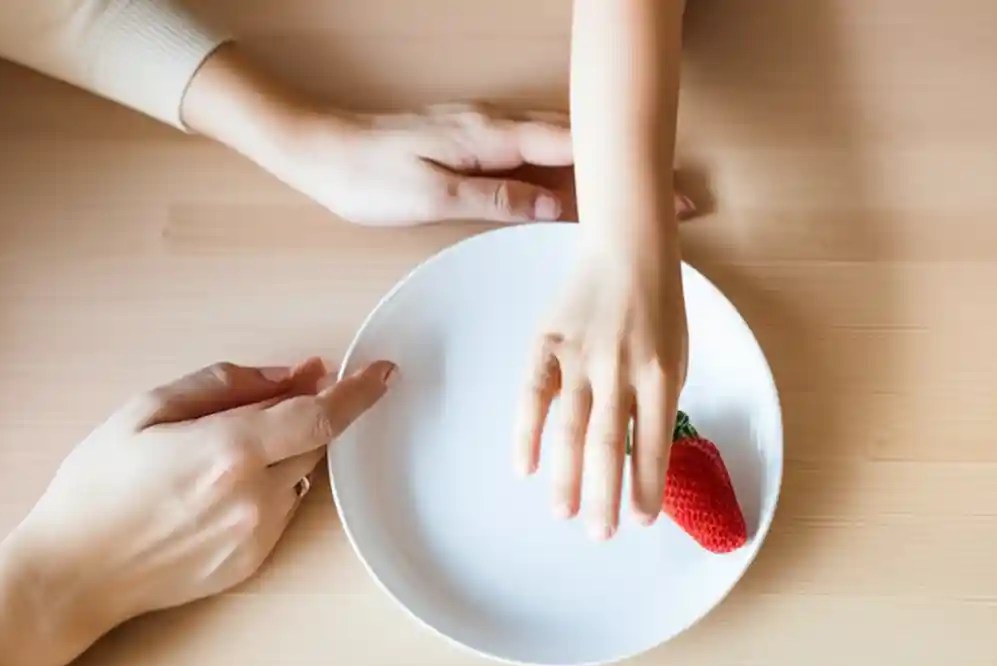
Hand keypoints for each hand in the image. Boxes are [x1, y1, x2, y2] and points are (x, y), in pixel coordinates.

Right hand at [0, 358, 393, 665]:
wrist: (72, 573)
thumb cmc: (97, 486)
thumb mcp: (148, 409)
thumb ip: (227, 383)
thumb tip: (292, 373)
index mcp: (229, 452)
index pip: (321, 415)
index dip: (359, 391)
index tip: (383, 372)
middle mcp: (255, 497)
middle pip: (314, 441)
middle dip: (308, 411)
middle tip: (284, 389)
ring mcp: (257, 535)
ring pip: (299, 474)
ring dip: (284, 449)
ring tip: (227, 445)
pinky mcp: (252, 561)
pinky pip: (281, 507)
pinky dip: (268, 484)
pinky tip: (219, 485)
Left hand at [181, 48, 695, 225]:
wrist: (318, 150)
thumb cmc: (367, 177)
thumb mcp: (431, 194)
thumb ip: (498, 199)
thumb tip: (555, 209)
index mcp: (493, 136)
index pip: (578, 152)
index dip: (626, 176)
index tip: (669, 194)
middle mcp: (498, 126)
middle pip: (582, 146)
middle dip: (630, 173)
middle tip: (677, 200)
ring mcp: (489, 132)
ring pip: (564, 149)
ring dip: (606, 172)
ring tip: (645, 199)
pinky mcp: (476, 143)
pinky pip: (539, 155)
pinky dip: (572, 171)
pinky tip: (583, 191)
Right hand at [514, 223, 686, 538]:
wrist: (629, 249)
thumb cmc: (660, 308)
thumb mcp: (678, 355)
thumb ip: (660, 402)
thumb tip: (642, 458)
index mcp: (660, 373)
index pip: (652, 444)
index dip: (646, 486)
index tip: (639, 521)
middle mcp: (620, 367)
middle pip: (608, 444)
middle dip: (605, 495)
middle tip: (600, 534)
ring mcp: (581, 354)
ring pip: (569, 426)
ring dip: (565, 475)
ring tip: (564, 513)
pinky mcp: (548, 341)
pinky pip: (533, 393)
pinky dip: (526, 432)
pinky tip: (524, 467)